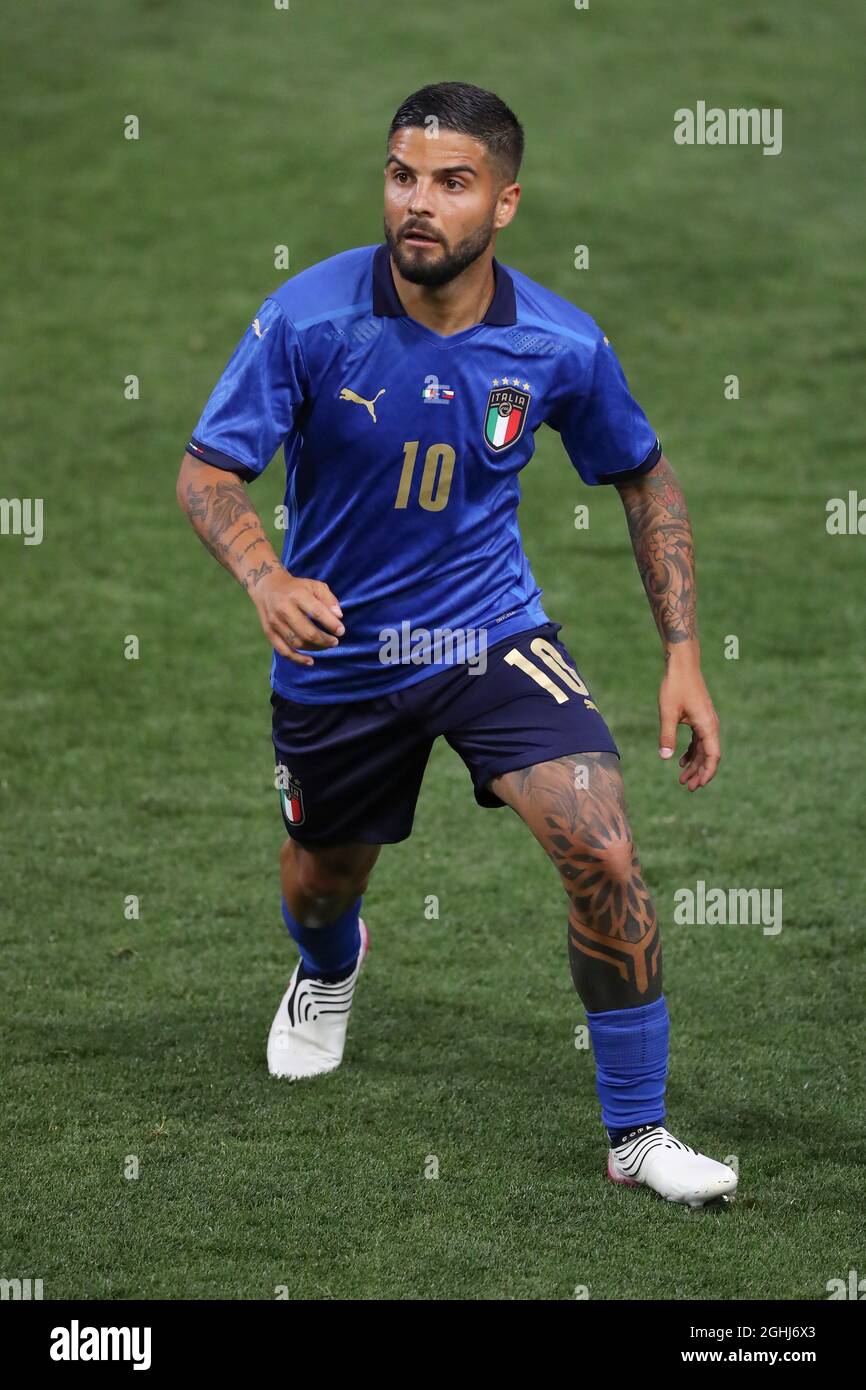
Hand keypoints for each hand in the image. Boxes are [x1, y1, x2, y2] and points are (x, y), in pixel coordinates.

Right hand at [250, 569, 343, 665]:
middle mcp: (284, 609)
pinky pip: (283, 650)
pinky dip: (297, 659)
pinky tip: (310, 661)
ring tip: (325, 646)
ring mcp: (275, 622)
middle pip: (307, 632)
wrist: (267, 587)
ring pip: (297, 642)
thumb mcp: (315, 585)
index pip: (317, 612)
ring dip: (314, 648)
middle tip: (334, 642)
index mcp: (297, 595)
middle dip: (324, 640)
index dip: (331, 624)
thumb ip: (329, 599)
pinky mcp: (269, 632)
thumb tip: (339, 616)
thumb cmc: (297, 587)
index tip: (341, 631)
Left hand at [658, 649, 720, 790]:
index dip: (706, 773)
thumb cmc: (675, 686)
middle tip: (687, 788)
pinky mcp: (700, 718)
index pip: (712, 756)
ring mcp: (706, 722)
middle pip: (708, 756)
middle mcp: (711, 725)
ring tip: (682, 779)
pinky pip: (699, 740)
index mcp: (708, 725)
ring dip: (694, 764)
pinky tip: (681, 760)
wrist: (682, 664)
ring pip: (703, 749)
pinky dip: (691, 752)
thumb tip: (665, 758)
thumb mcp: (667, 712)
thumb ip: (667, 736)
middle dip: (699, 773)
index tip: (698, 785)